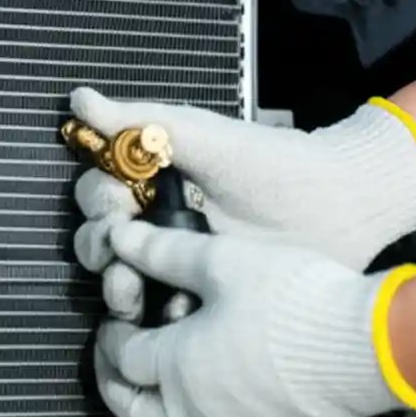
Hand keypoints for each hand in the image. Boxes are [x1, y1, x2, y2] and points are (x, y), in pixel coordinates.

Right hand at [70, 87, 415, 319]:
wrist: (338, 206)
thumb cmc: (271, 164)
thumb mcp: (203, 137)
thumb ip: (140, 119)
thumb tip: (77, 97)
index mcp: (154, 183)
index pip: (98, 193)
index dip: (97, 200)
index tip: (116, 202)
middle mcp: (159, 224)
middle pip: (100, 242)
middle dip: (98, 249)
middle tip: (118, 252)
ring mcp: (181, 267)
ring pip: (122, 282)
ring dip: (115, 288)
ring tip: (130, 293)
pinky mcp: (205, 304)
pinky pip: (163, 318)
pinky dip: (155, 319)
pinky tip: (168, 315)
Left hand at [93, 221, 415, 416]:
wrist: (367, 347)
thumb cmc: (296, 303)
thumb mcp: (222, 261)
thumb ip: (164, 250)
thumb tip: (122, 237)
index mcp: (176, 366)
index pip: (123, 356)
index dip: (111, 333)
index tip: (115, 316)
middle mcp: (195, 410)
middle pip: (136, 411)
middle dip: (115, 386)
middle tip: (113, 363)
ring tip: (152, 393)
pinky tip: (207, 402)